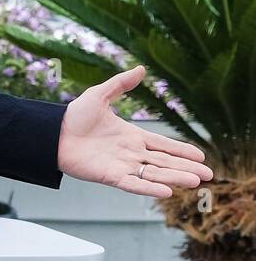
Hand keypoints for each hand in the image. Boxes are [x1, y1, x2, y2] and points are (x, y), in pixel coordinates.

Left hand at [57, 65, 213, 197]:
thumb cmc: (73, 116)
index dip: (181, 150)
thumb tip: (141, 68)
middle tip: (208, 174)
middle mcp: (130, 153)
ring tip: (196, 181)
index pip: (162, 144)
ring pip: (154, 174)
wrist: (51, 133)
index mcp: (131, 136)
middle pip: (164, 162)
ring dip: (175, 177)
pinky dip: (149, 188)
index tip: (201, 155)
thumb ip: (120, 83)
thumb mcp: (99, 95)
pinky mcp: (109, 176)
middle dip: (186, 167)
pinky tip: (167, 191)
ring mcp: (121, 165)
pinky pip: (133, 184)